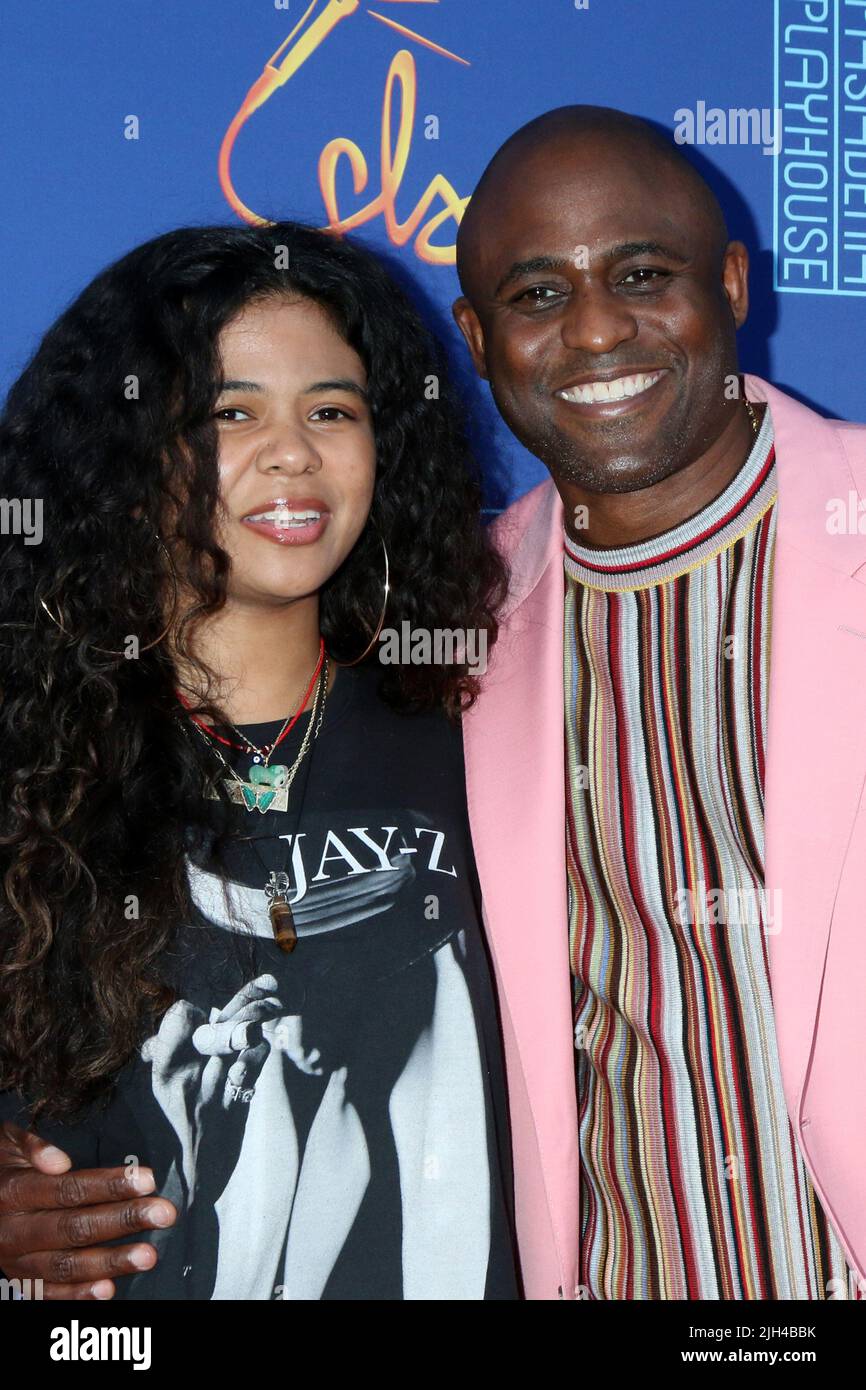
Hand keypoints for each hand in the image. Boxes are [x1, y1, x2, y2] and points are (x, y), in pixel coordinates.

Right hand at [0, 1121, 176, 1299]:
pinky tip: (109, 1290)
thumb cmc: (0, 1164)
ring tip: (148, 1255)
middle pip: (74, 1227)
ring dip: (111, 1262)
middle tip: (163, 1213)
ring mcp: (15, 1260)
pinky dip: (78, 1295)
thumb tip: (59, 1161)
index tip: (147, 1179)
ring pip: (67, 1265)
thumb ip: (31, 1147)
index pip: (67, 1190)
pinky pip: (49, 1293)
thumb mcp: (6, 1143)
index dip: (108, 1185)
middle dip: (123, 1220)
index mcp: (12, 1192)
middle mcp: (13, 1230)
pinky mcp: (19, 1280)